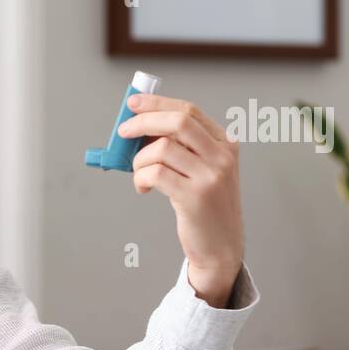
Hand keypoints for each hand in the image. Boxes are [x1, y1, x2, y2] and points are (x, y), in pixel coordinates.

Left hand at [120, 94, 244, 307]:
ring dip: (139, 160)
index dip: (157, 103)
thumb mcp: (202, 171)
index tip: (133, 104)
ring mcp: (211, 176)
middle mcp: (222, 156)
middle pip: (177, 122)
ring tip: (139, 174)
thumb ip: (181, 148)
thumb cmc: (205, 207)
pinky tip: (142, 187)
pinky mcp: (195, 197)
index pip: (189, 111)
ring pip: (162, 149)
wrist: (221, 247)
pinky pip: (156, 174)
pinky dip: (140, 178)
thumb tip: (140, 128)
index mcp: (225, 143)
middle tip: (123, 132)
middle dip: (143, 122)